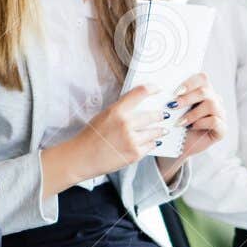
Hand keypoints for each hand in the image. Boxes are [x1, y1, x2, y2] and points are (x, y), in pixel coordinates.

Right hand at [53, 84, 169, 185]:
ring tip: (162, 130)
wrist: (82, 158)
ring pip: (155, 131)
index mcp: (116, 111)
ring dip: (160, 130)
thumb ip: (120, 111)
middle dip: (160, 115)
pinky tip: (152, 142)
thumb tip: (137, 107)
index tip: (157, 89)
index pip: (139, 93)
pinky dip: (152, 143)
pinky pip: (151, 145)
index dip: (151, 88)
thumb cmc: (90, 137)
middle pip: (153, 115)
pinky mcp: (135, 154)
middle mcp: (126, 124)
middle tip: (164, 114)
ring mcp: (132, 139)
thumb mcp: (103, 116)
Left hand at [154, 73, 226, 181]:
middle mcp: (215, 100)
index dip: (189, 82)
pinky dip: (201, 123)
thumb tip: (157, 84)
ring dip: (192, 113)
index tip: (175, 91)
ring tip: (179, 122)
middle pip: (205, 91)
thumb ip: (171, 96)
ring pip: (211, 104)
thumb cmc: (173, 124)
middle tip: (172, 106)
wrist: (176, 148)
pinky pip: (215, 121)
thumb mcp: (171, 108)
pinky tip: (192, 127)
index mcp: (203, 91)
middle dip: (186, 98)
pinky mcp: (222, 129)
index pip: (202, 78)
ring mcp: (220, 114)